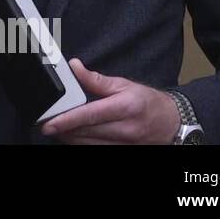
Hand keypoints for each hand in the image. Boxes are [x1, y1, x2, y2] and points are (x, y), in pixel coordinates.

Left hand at [39, 59, 180, 143]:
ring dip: (71, 137)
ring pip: (89, 144)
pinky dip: (83, 143)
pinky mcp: (123, 151)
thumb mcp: (124, 85)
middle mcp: (126, 129)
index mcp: (125, 107)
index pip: (91, 115)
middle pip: (87, 132)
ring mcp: (125, 144)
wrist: (172, 123)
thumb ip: (96, 79)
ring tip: (58, 129)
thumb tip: (75, 67)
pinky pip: (97, 150)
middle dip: (64, 129)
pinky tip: (75, 136)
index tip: (50, 123)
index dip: (67, 120)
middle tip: (47, 123)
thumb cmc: (148, 103)